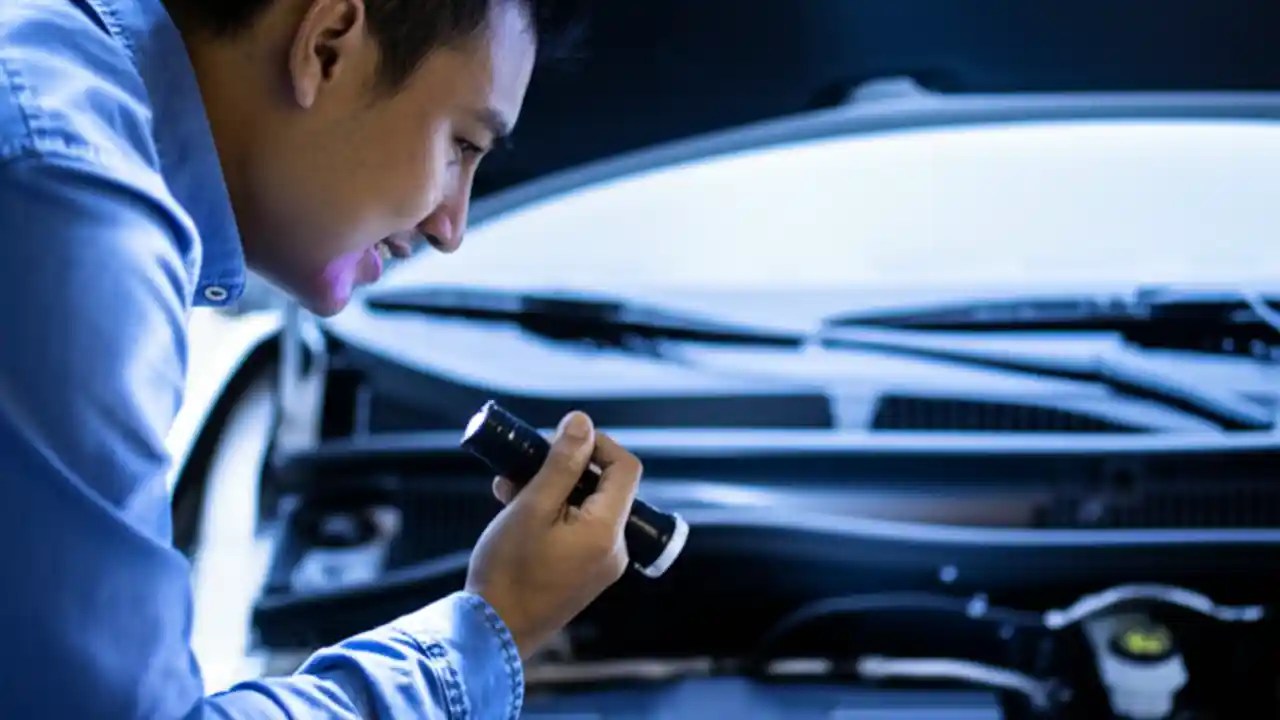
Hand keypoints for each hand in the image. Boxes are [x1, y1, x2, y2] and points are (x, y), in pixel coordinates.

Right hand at [465, 411, 641, 658]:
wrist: (494, 633)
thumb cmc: (509, 570)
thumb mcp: (532, 507)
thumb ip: (561, 463)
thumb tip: (583, 423)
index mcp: (607, 531)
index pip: (626, 468)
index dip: (599, 444)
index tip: (562, 438)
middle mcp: (614, 549)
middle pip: (606, 488)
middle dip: (567, 467)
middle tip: (528, 462)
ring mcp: (600, 565)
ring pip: (587, 508)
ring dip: (553, 489)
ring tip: (510, 486)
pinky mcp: (584, 574)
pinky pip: (577, 530)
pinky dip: (553, 513)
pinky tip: (515, 509)